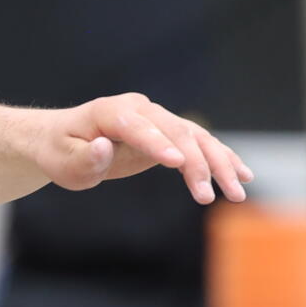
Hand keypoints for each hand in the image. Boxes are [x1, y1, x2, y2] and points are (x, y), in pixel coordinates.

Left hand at [33, 93, 251, 204]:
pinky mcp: (169, 132)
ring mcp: (158, 118)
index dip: (158, 145)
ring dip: (219, 164)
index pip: (139, 127)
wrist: (63, 140)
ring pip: (196, 138)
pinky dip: (222, 158)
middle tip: (208, 197)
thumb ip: (84, 158)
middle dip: (196, 164)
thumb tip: (102, 147)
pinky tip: (243, 176)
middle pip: (176, 133)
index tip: (178, 165)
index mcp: (111, 112)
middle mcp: (140, 109)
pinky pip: (200, 144)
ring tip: (238, 193)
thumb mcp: (64, 162)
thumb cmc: (62, 152)